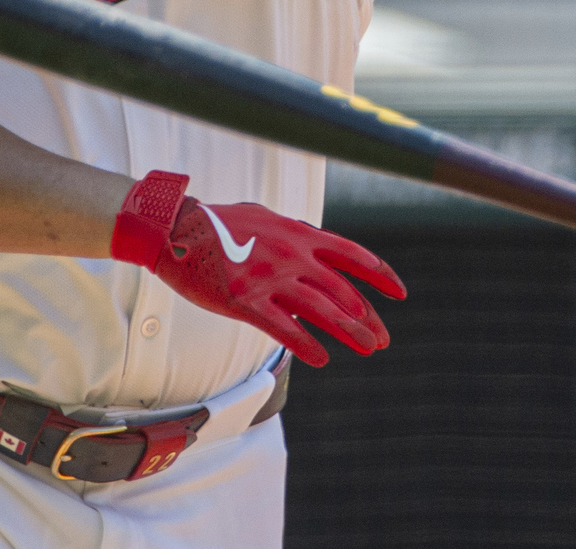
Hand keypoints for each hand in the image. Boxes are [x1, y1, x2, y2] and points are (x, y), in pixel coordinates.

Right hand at [149, 197, 405, 366]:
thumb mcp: (267, 218)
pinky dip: (306, 345)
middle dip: (367, 317)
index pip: (352, 254)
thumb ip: (295, 234)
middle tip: (382, 339)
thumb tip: (316, 244)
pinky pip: (283, 328)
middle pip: (342, 291)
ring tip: (367, 350)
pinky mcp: (246, 301)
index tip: (399, 293)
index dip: (381, 274)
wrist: (176, 228)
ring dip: (349, 332)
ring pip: (322, 311)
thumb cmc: (219, 224)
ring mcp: (270, 278)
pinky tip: (322, 358)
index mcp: (300, 234)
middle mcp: (292, 255)